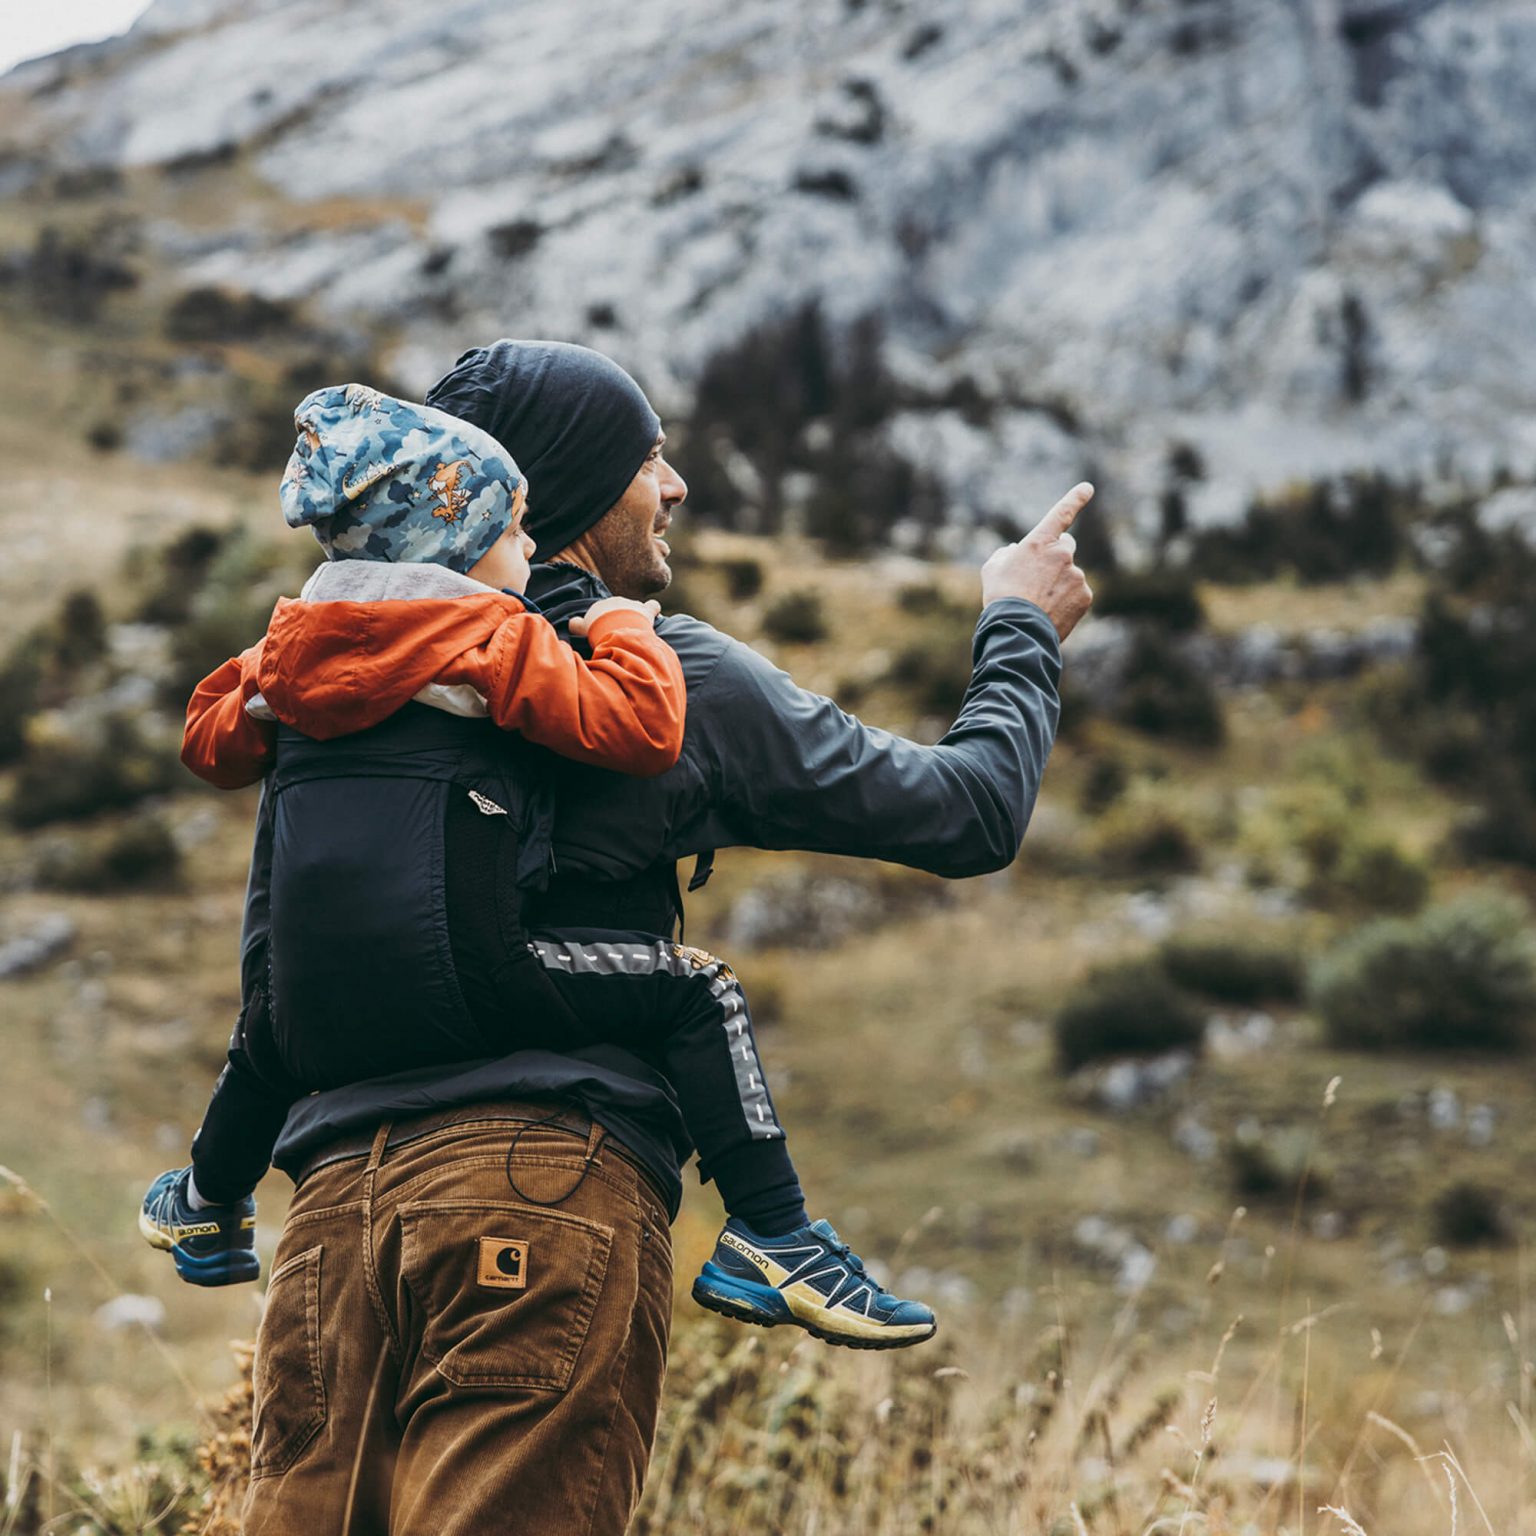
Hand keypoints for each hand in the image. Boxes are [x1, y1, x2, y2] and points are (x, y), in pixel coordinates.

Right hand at [568, 597, 661, 636]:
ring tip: (635, 630)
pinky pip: (652, 606)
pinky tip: (654, 613)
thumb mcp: (581, 628)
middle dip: (620, 618)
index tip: (605, 630)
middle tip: (620, 634)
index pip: (601, 611)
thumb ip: (575, 625)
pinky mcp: (645, 610)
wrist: (615, 628)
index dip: (604, 621)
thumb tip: (572, 622)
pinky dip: (653, 610)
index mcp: (601, 606)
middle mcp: (615, 602)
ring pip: (634, 607)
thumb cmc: (597, 629)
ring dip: (635, 616)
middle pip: (618, 609)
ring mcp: (631, 605)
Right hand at [979, 481, 1094, 640]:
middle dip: (1057, 554)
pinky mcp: (1085, 596)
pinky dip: (1067, 601)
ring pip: (1070, 574)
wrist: (1017, 629)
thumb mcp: (992, 568)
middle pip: (1066, 546)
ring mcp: (1076, 575)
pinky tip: (1050, 612)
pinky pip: (1077, 594)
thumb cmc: (1000, 596)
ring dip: (1058, 583)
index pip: (1062, 513)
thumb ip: (1007, 553)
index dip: (1075, 498)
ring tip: (1038, 603)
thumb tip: (1015, 551)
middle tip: (1041, 575)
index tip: (1088, 488)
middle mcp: (1063, 553)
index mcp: (1040, 541)